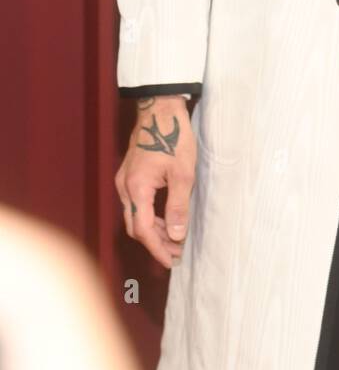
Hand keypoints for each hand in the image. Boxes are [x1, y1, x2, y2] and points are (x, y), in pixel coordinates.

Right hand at [115, 96, 196, 269]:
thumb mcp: (183, 174)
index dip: (157, 248)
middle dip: (155, 242)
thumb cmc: (173, 138)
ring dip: (154, 229)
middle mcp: (124, 187)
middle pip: (135, 225)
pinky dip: (150, 215)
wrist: (160, 109)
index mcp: (136, 189)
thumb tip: (176, 236)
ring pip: (135, 215)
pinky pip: (135, 203)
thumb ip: (178, 206)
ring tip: (174, 239)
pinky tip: (166, 218)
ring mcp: (124, 180)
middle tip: (176, 253)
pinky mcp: (129, 174)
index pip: (143, 230)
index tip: (170, 261)